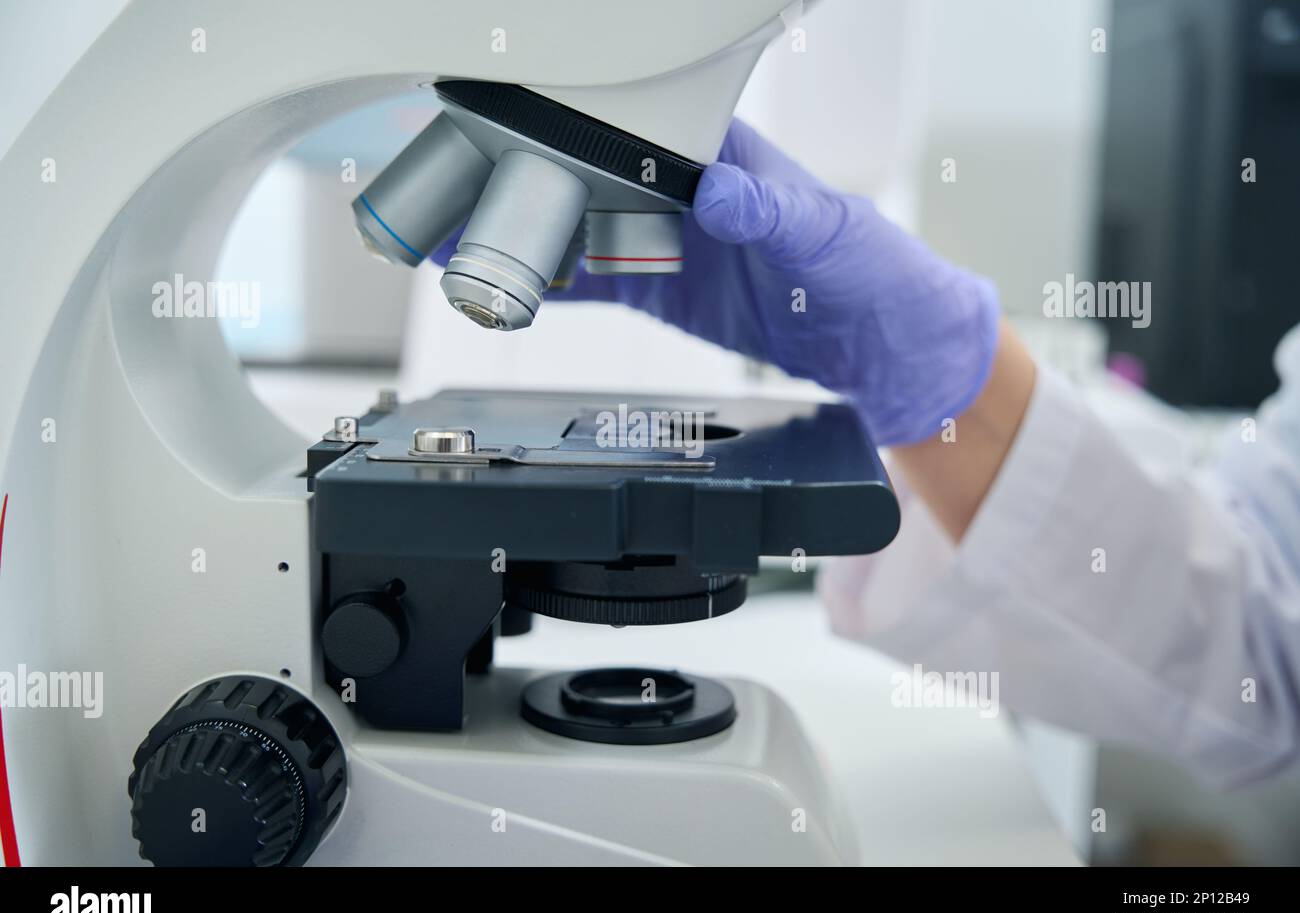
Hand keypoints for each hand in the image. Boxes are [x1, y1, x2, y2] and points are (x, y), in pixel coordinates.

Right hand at [434, 119, 1001, 446]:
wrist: (883, 351)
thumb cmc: (874, 273)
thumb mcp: (826, 235)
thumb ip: (772, 210)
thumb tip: (718, 191)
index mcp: (719, 155)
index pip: (631, 126)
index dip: (568, 123)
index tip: (510, 127)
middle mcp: (680, 189)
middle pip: (583, 171)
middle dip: (519, 175)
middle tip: (455, 184)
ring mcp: (663, 240)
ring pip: (574, 225)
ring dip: (520, 232)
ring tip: (455, 234)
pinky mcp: (659, 288)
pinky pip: (591, 281)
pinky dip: (548, 284)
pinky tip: (504, 286)